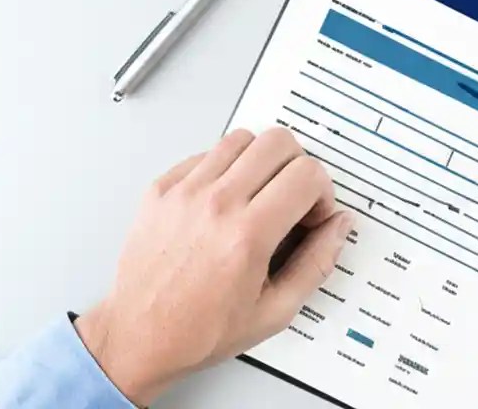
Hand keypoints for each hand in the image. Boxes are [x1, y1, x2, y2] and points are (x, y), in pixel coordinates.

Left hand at [76, 128, 354, 404]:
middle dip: (298, 167)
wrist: (138, 337)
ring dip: (261, 161)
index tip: (313, 214)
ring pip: (242, 138)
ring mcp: (184, 192)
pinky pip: (205, 154)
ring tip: (258, 196)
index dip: (323, 192)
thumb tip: (339, 226)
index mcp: (248, 235)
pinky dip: (224, 169)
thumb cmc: (200, 330)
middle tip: (291, 199)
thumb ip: (317, 262)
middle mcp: (216, 205)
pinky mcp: (161, 189)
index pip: (307, 174)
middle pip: (278, 142)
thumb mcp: (275, 311)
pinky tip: (226, 200)